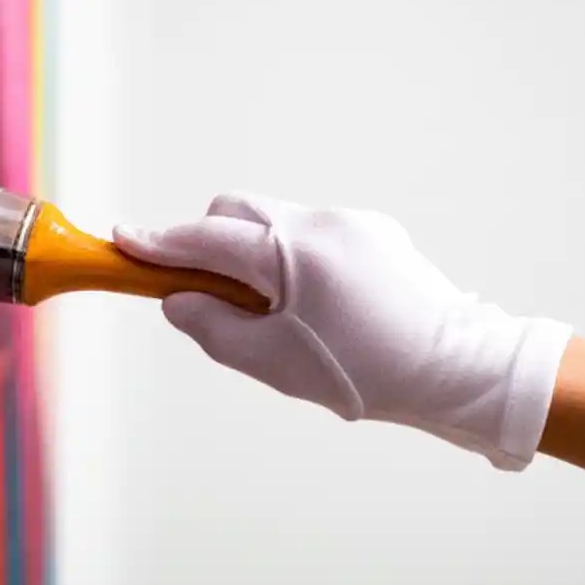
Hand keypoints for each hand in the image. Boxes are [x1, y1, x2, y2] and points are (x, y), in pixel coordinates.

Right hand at [114, 192, 573, 469]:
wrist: (461, 370)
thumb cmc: (371, 372)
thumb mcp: (274, 363)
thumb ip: (213, 327)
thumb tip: (178, 301)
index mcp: (294, 252)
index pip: (206, 238)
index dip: (158, 243)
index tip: (123, 241)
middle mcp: (322, 223)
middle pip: (237, 212)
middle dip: (206, 241)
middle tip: (200, 290)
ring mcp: (353, 223)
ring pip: (274, 223)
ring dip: (252, 254)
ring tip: (268, 313)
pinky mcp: (376, 233)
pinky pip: (312, 234)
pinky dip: (290, 259)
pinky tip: (313, 307)